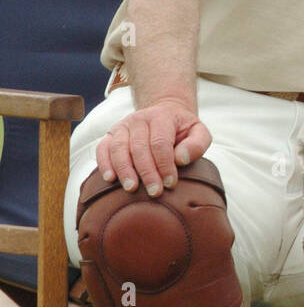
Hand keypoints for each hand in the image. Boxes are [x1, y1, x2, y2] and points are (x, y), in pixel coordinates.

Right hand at [95, 98, 211, 196]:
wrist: (164, 114)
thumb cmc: (182, 130)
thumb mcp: (198, 132)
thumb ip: (196, 144)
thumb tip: (180, 159)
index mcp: (161, 116)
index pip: (160, 143)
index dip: (164, 164)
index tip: (170, 183)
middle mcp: (139, 119)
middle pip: (139, 148)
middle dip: (147, 172)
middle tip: (154, 192)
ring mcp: (122, 126)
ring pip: (118, 148)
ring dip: (124, 170)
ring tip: (132, 188)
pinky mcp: (111, 135)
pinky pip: (102, 148)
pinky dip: (104, 163)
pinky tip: (110, 179)